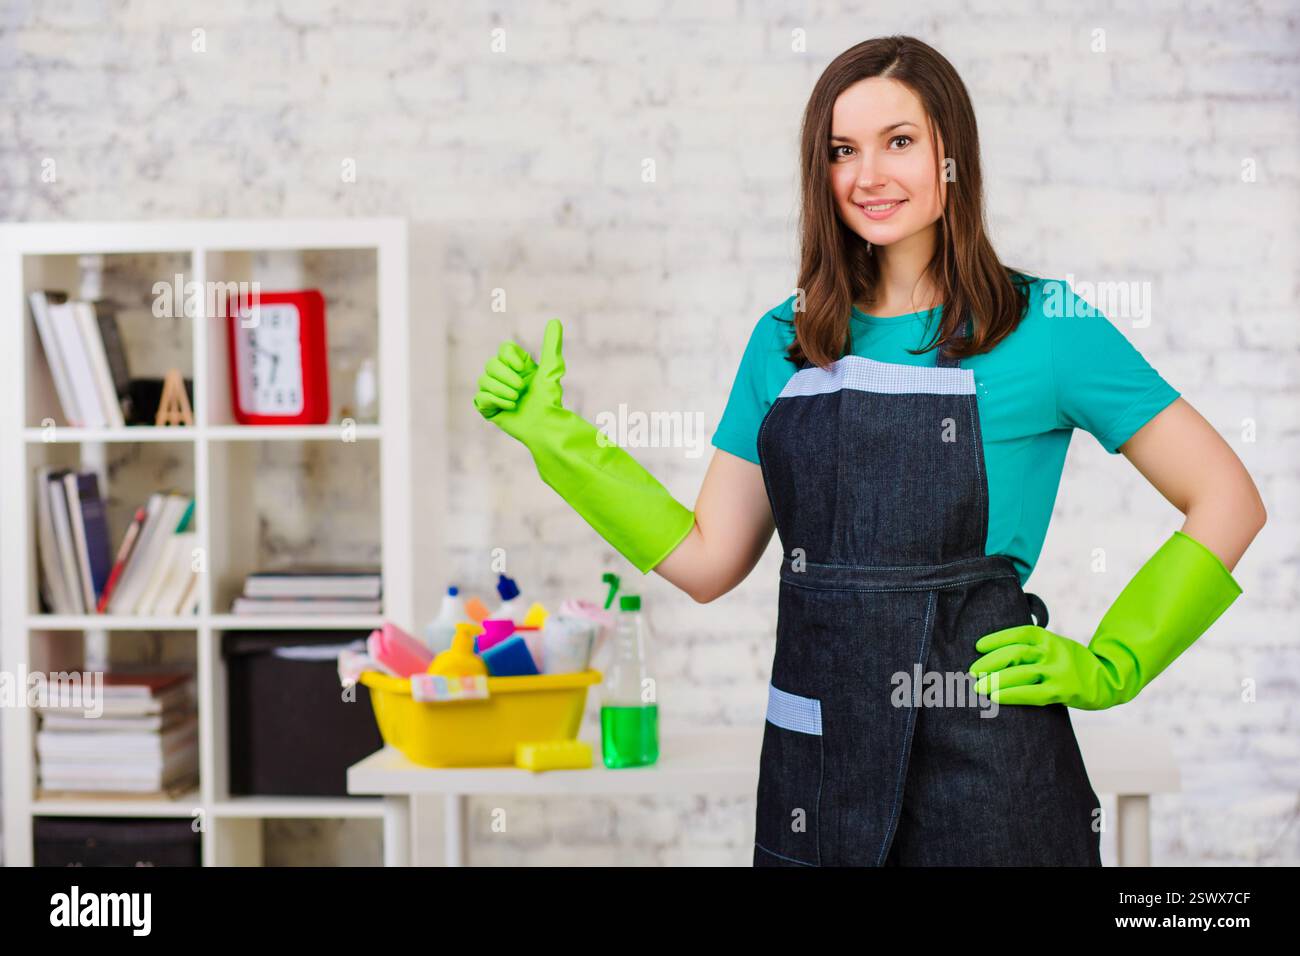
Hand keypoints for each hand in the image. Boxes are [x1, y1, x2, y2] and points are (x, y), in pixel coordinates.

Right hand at [473, 318, 565, 444]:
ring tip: (517, 399)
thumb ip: (551, 346)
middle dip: (506, 376)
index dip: (510, 357)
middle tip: (521, 389)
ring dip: (501, 390)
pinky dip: (495, 400)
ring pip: (484, 380)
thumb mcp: (551, 369)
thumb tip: (555, 321)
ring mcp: (494, 392)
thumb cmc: (549, 399)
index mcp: (517, 366)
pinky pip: (480, 397)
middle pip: (491, 364)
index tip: (522, 368)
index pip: (504, 350)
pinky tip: (509, 407)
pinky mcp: (488, 407)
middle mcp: (504, 377)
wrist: (544, 425)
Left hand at [967, 625, 1119, 709]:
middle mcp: (1053, 652)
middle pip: (1016, 653)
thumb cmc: (1071, 663)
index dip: (996, 639)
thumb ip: (1031, 647)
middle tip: (972, 671)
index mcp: (1048, 638)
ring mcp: (1058, 672)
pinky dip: (1011, 695)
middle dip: (990, 662)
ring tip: (978, 687)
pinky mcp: (1061, 691)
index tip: (978, 646)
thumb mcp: (1054, 646)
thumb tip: (992, 653)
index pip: (1018, 634)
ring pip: (1021, 673)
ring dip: (996, 680)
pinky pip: (1031, 693)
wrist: (1106, 680)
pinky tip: (996, 697)